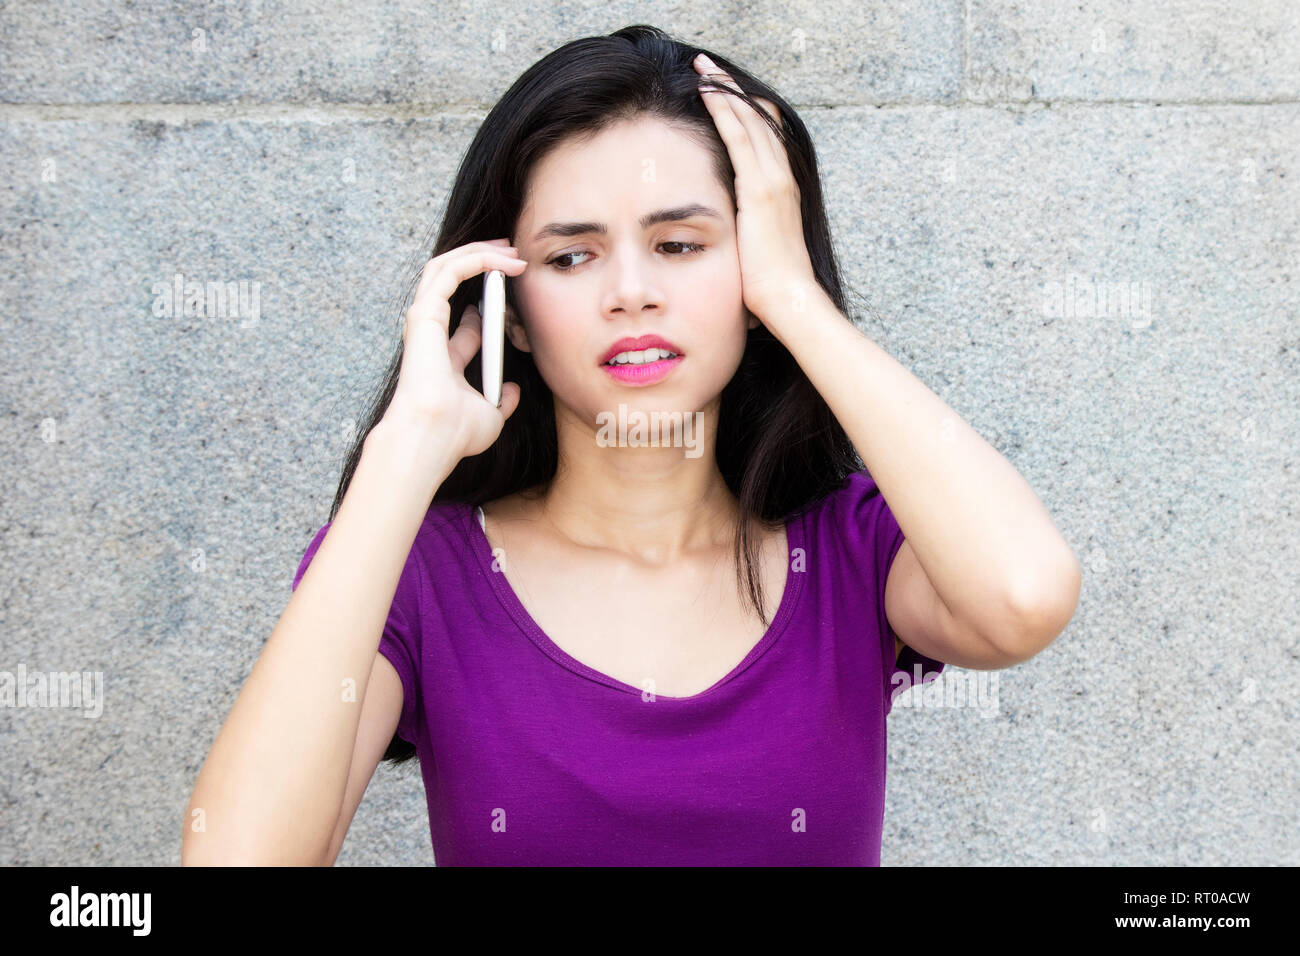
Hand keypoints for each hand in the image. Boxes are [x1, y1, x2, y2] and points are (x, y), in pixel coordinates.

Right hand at [383, 239, 526, 461]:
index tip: (515, 294)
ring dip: (479, 253)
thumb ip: (503, 401)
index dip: (492, 305)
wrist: (434, 436)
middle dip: (482, 264)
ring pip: (446, 268)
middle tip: (513, 254)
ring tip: (510, 249)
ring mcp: (424, 321)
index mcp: (444, 358)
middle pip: (452, 285)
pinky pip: (449, 270)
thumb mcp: (490, 416)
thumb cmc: (454, 433)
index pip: (466, 324)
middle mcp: (431, 336)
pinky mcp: (424, 312)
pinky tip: (503, 260)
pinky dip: (476, 259)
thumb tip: (514, 391)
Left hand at [693, 53, 817, 325]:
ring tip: (703, 68)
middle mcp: (783, 179)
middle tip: (709, 68)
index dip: (747, 111)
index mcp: (782, 191)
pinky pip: (740, 138)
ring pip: (749, 121)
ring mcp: (774, 182)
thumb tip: (737, 244)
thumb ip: (748, 234)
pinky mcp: (760, 190)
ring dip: (725, 91)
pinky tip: (706, 92)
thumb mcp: (759, 250)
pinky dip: (724, 111)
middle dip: (733, 91)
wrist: (790, 300)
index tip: (726, 93)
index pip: (767, 137)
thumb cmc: (772, 287)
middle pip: (759, 120)